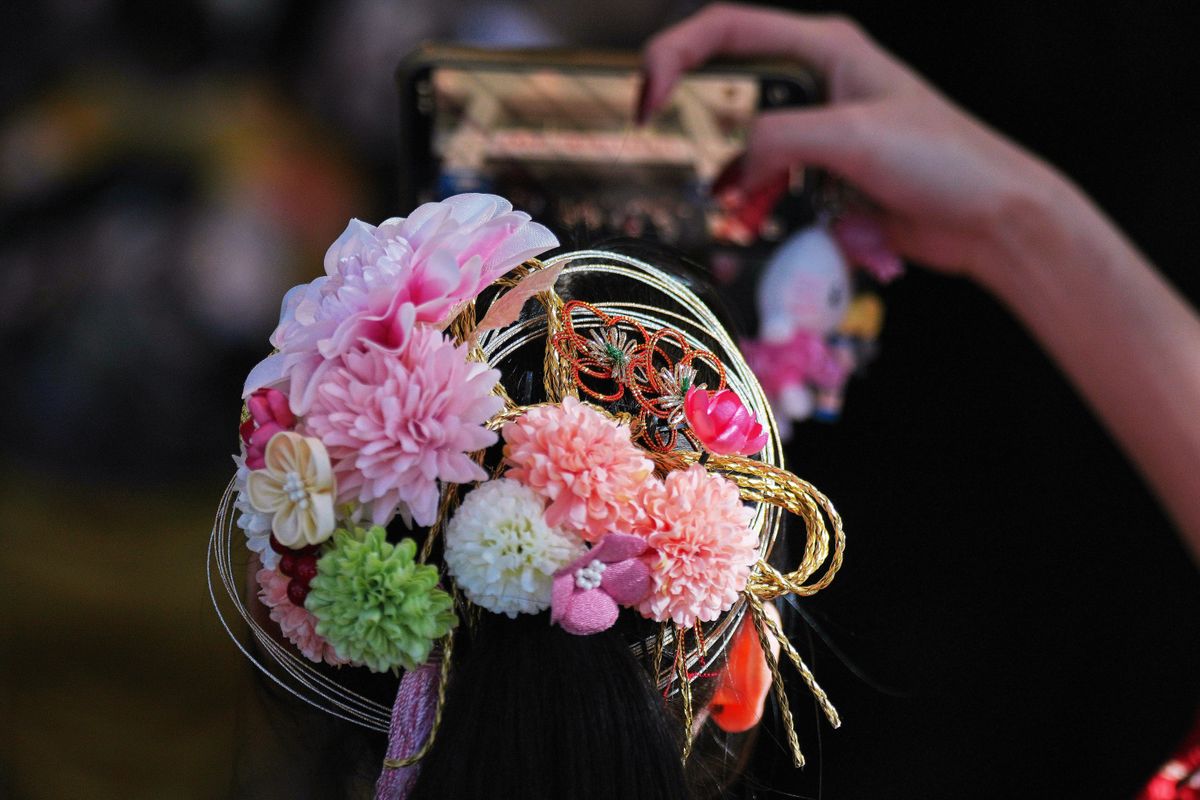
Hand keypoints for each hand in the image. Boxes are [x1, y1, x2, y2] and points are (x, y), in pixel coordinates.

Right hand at [639, 3, 1070, 285]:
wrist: (990, 220)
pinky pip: (772, 183)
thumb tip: (736, 169)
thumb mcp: (853, 138)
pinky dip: (761, 204)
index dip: (675, 55)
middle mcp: (818, 82)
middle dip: (705, 129)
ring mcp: (820, 131)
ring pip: (747, 147)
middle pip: (730, 91)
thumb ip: (780, 141)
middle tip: (680, 157)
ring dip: (736, 180)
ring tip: (740, 208)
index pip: (726, 29)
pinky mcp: (825, 175)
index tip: (649, 100)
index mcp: (825, 48)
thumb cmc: (945, 162)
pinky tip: (763, 220)